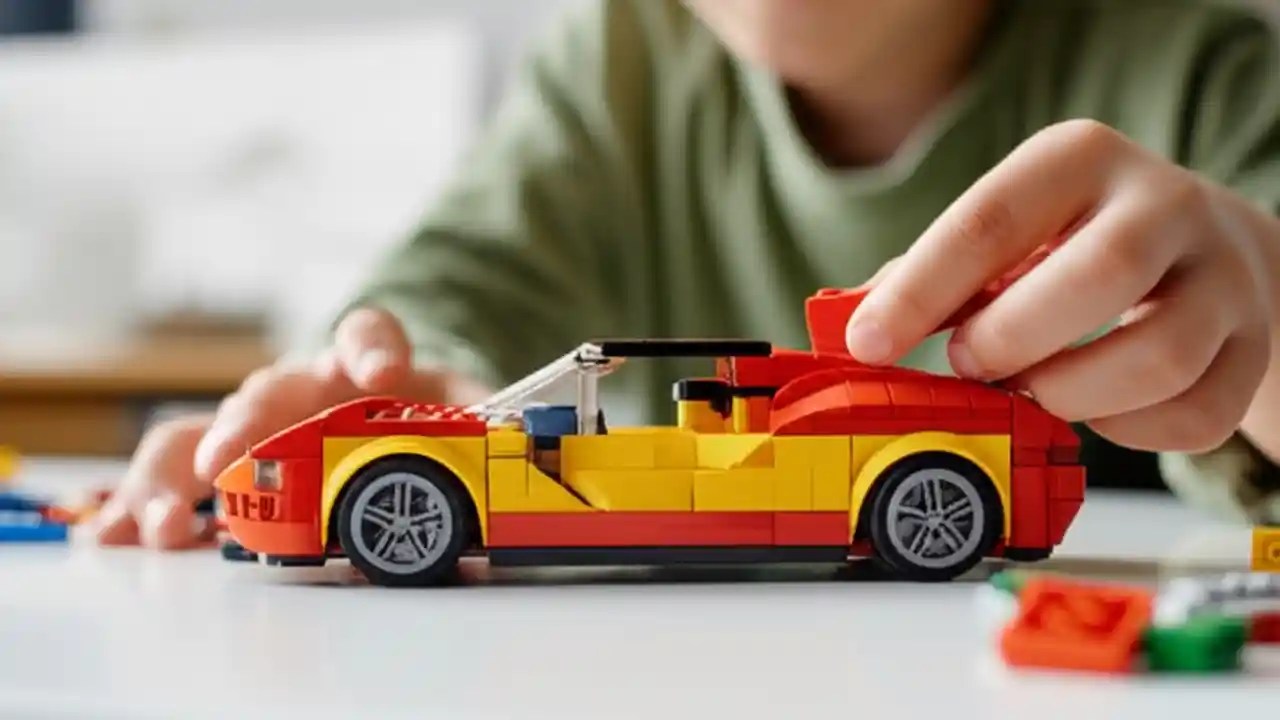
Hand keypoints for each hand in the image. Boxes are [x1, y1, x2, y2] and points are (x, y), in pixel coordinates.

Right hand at [82, 307, 492, 549]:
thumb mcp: (469, 427)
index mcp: (370, 365)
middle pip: (272, 387)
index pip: (367, 332)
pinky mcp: (230, 457)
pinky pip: (177, 468)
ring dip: (180, 474)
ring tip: (165, 525)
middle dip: (248, 423)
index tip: (379, 374)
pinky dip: (145, 499)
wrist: (394, 418)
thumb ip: (487, 448)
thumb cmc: (428, 423)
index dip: (372, 348)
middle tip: (225, 463)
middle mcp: (307, 384)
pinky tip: (115, 531)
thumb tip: (511, 487)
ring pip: (209, 425)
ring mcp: (261, 419)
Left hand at [844, 119, 1276, 453]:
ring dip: (1070, 395)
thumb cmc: (1074, 245)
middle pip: (1095, 278)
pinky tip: (1099, 408)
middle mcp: (1165, 205)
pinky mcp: (1254, 348)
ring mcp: (1223, 277)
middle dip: (1011, 340)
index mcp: (1081, 160)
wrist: (1209, 251)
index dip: (922, 291)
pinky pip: (1194, 417)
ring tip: (1032, 391)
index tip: (869, 343)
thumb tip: (850, 327)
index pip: (991, 220)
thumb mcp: (1007, 232)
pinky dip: (1129, 432)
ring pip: (1157, 358)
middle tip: (968, 366)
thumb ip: (932, 275)